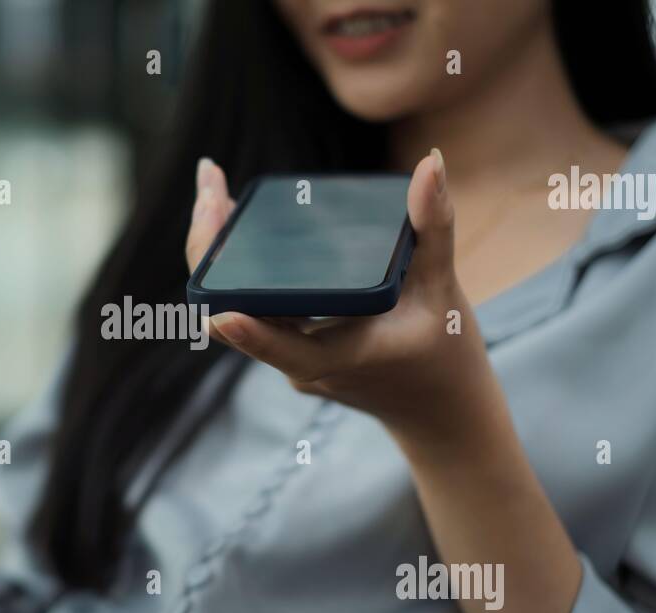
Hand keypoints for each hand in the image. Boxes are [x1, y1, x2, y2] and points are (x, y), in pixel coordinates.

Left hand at [186, 151, 489, 435]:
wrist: (434, 407)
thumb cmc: (445, 349)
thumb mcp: (444, 287)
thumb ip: (435, 226)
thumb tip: (431, 163)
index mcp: (343, 356)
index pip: (287, 352)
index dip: (253, 335)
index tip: (221, 312)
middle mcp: (303, 364)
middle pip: (234, 317)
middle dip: (213, 251)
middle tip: (211, 187)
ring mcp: (289, 359)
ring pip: (232, 310)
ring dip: (216, 254)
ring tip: (212, 189)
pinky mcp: (286, 348)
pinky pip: (247, 308)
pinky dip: (234, 267)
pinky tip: (226, 217)